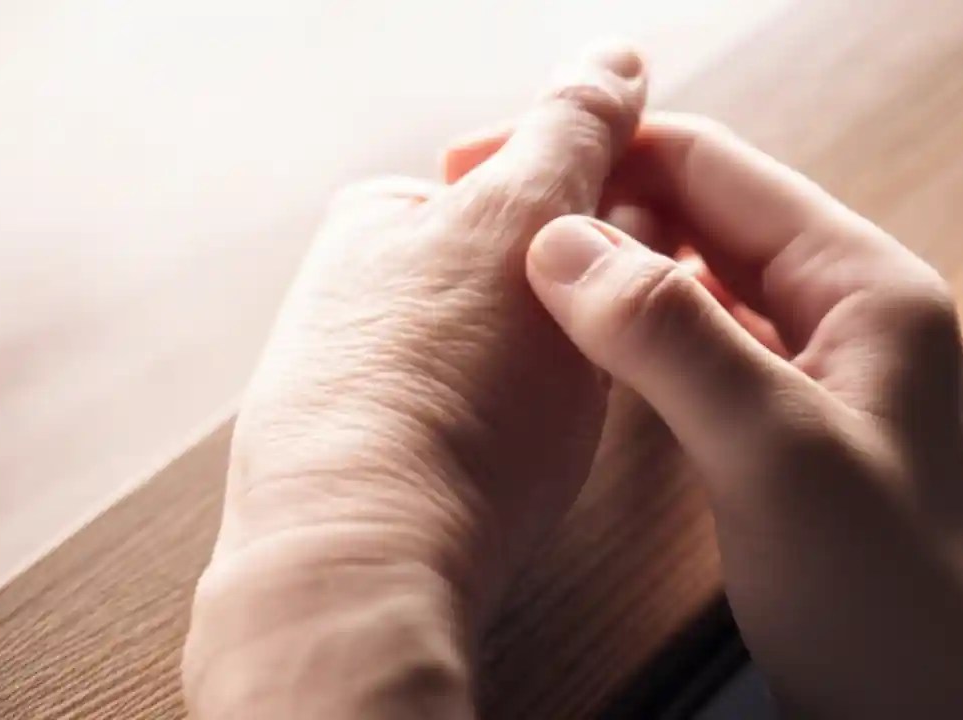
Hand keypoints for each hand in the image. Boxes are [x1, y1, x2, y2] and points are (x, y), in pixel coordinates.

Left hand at [182, 48, 646, 718]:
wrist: (362, 562)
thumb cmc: (450, 392)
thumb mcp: (531, 222)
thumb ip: (572, 130)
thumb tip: (613, 56)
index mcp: (376, 220)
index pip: (508, 186)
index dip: (588, 221)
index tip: (622, 263)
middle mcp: (347, 294)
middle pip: (498, 277)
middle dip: (558, 305)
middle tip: (587, 353)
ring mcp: (341, 385)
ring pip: (479, 360)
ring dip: (527, 380)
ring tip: (537, 428)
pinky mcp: (347, 467)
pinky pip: (448, 431)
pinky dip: (485, 442)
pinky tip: (493, 474)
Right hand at [450, 115, 962, 717]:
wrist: (915, 711)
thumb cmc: (878, 598)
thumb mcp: (773, 454)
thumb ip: (671, 338)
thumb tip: (564, 243)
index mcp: (864, 285)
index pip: (718, 168)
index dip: (610, 152)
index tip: (508, 166)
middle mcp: (840, 305)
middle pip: (701, 210)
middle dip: (601, 204)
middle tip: (496, 219)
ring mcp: (809, 357)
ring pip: (691, 271)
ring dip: (611, 263)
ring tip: (523, 268)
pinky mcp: (775, 408)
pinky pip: (693, 333)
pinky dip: (632, 323)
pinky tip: (583, 335)